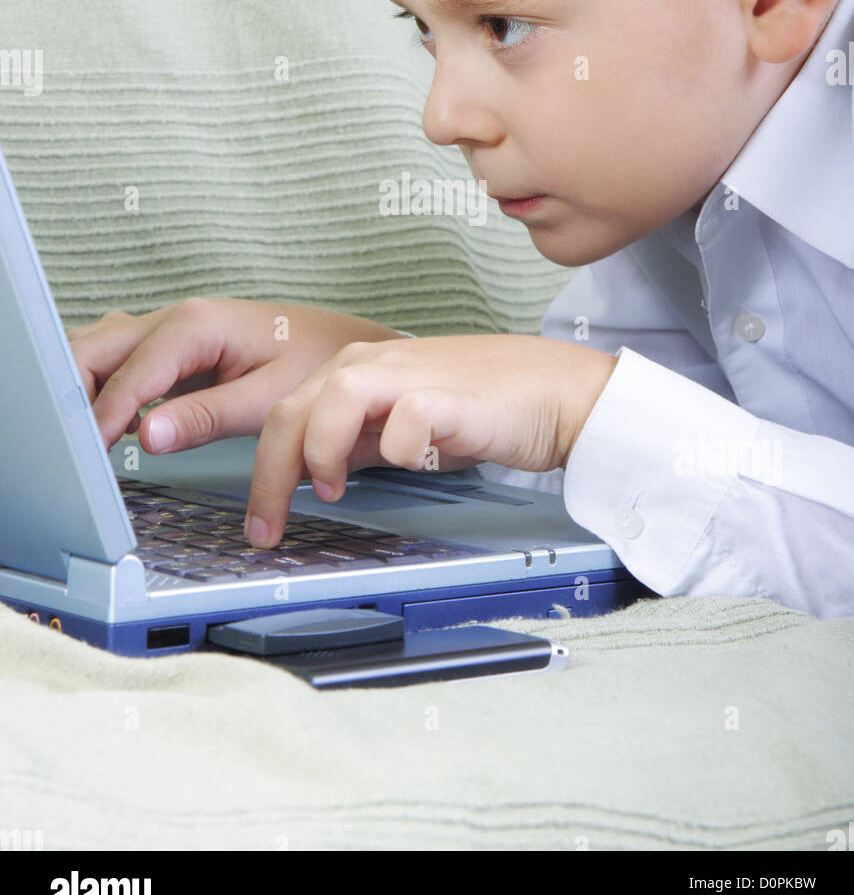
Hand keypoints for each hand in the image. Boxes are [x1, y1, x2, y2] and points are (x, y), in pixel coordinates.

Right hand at [65, 298, 407, 452]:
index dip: (105, 414)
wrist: (350, 345)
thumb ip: (207, 417)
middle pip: (96, 347)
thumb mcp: (269, 398)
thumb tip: (149, 435)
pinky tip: (102, 423)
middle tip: (73, 447)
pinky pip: (118, 358)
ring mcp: (171, 330)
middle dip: (74, 392)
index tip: (91, 453)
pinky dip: (99, 384)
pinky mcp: (173, 348)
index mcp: (197, 324)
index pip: (129, 371)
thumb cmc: (319, 363)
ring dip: (81, 386)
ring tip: (79, 438)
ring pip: (99, 347)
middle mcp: (177, 319)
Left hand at [244, 334, 617, 545]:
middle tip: (269, 528)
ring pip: (336, 397)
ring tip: (332, 490)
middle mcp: (373, 366)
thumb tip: (309, 477)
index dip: (263, 473)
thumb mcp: (398, 422)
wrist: (551, 389)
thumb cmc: (478, 408)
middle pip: (293, 411)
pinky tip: (408, 464)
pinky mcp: (451, 396)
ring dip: (321, 450)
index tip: (261, 524)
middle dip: (272, 476)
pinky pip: (409, 416)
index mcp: (355, 371)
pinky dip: (399, 445)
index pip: (284, 417)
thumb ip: (355, 441)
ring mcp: (410, 375)